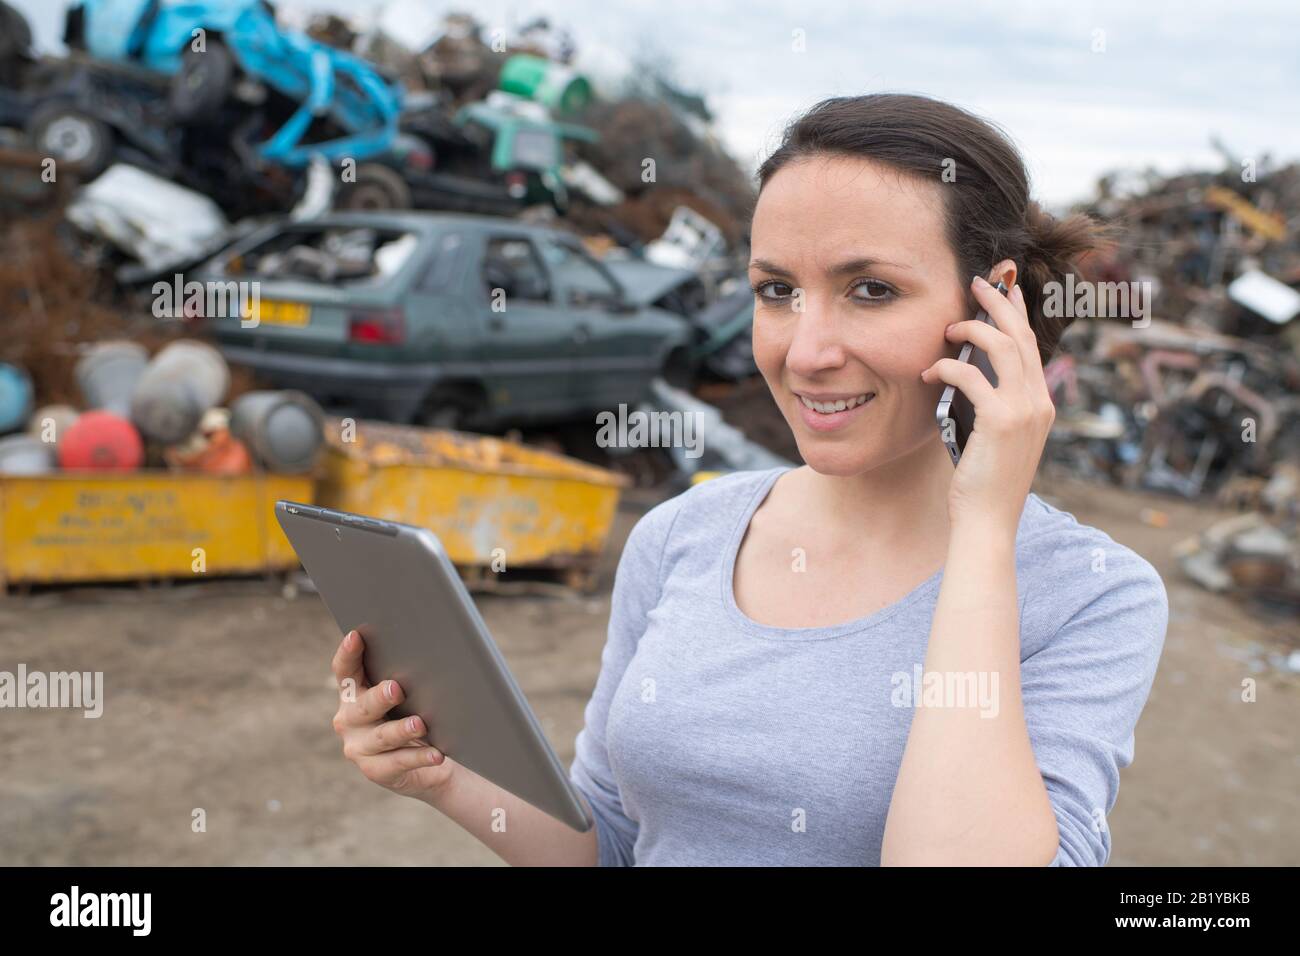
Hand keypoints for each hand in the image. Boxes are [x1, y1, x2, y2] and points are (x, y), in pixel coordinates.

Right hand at [330, 629, 457, 800]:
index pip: (345, 671)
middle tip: (397, 688)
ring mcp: (359, 747)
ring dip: (402, 730)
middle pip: (363, 706)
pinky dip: (420, 756)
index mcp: (353, 693)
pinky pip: (399, 762)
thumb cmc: (413, 713)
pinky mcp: (375, 770)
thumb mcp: (407, 694)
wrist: (426, 761)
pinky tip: (437, 753)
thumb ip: (405, 676)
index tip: (356, 635)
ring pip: (382, 736)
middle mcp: (349, 719)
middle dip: (379, 697)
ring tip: (420, 724)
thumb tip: (429, 650)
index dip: (348, 654)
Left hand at [921, 276, 1055, 529]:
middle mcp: (1038, 403)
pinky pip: (972, 376)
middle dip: (1000, 303)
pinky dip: (948, 366)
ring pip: (1002, 348)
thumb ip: (992, 406)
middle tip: (980, 281)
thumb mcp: (995, 437)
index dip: (1018, 314)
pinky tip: (930, 369)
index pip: (1031, 347)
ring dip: (973, 328)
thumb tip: (969, 375)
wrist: (988, 521)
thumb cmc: (983, 482)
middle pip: (1021, 337)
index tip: (1006, 289)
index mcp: (1040, 405)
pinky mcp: (1000, 421)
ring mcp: (1023, 411)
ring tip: (949, 325)